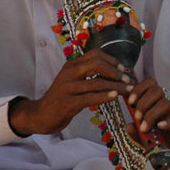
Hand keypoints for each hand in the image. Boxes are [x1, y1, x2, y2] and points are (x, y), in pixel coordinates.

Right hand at [8, 48, 129, 135]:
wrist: (41, 115)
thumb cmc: (63, 98)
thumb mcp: (74, 82)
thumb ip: (89, 75)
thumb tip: (117, 72)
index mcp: (71, 65)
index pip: (95, 54)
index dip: (112, 60)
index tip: (124, 69)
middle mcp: (69, 73)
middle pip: (97, 64)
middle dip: (115, 72)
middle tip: (128, 80)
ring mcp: (67, 87)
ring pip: (97, 83)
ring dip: (116, 86)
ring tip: (128, 91)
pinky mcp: (68, 103)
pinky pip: (90, 98)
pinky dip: (105, 96)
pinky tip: (115, 96)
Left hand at [125, 78, 169, 169]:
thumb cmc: (155, 140)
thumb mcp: (140, 136)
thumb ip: (134, 132)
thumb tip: (129, 126)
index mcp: (154, 101)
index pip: (150, 84)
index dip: (139, 88)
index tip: (130, 101)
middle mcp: (164, 104)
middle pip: (157, 90)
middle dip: (144, 103)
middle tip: (137, 117)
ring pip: (166, 103)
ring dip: (152, 114)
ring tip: (144, 128)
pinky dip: (167, 122)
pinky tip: (159, 127)